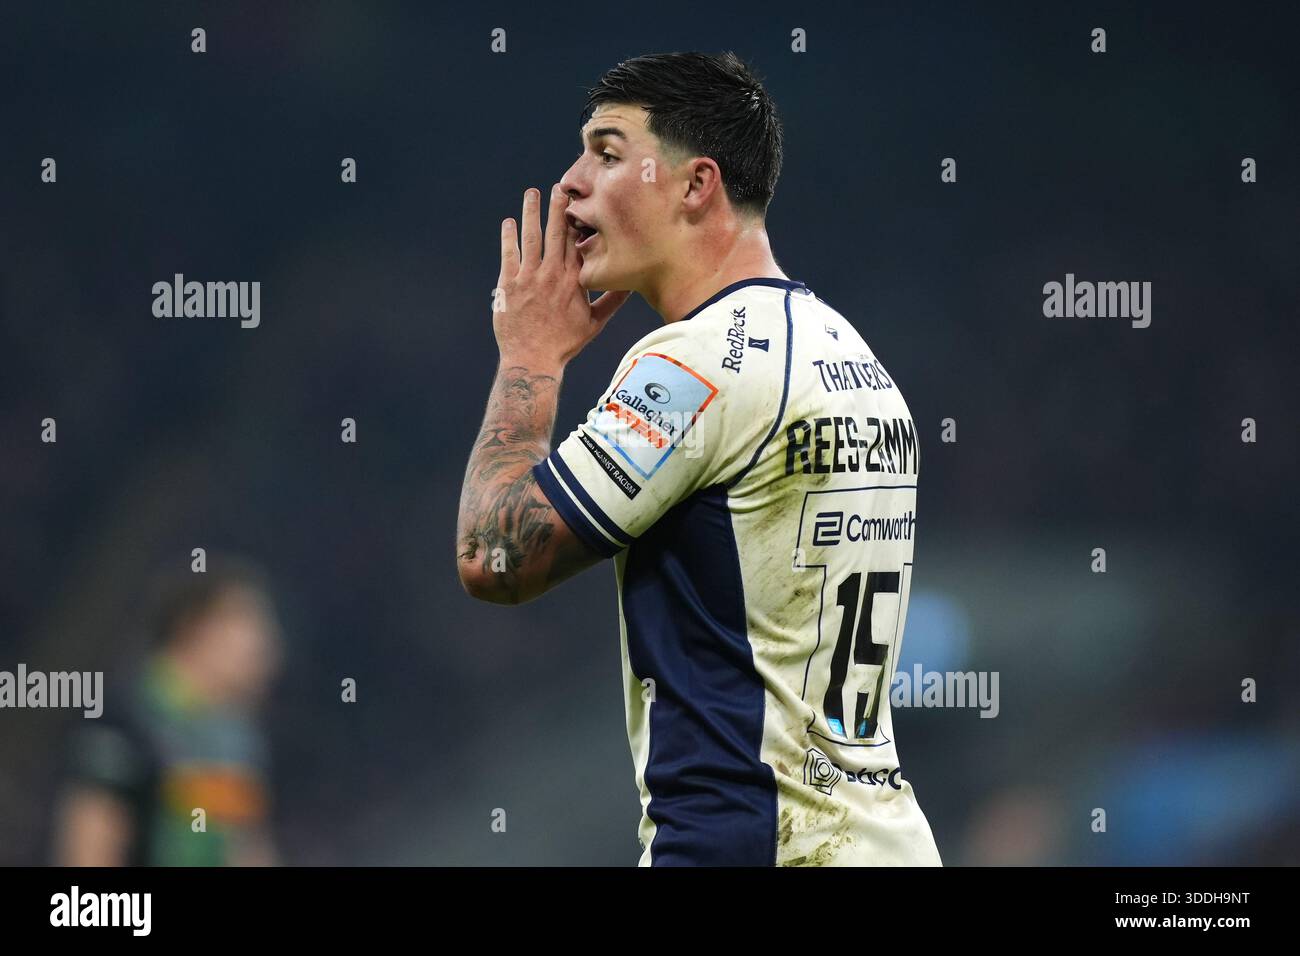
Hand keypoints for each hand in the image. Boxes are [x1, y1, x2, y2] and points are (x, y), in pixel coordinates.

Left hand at [493, 184, 629, 369]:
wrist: (532, 360)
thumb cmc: (564, 344)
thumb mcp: (594, 324)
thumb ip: (613, 302)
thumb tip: (631, 285)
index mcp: (575, 281)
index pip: (578, 243)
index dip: (579, 221)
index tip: (580, 202)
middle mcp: (553, 274)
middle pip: (557, 232)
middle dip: (558, 207)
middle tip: (559, 186)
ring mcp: (530, 277)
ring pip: (532, 236)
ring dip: (531, 212)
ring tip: (532, 194)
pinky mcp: (508, 284)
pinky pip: (509, 253)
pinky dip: (509, 236)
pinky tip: (509, 222)